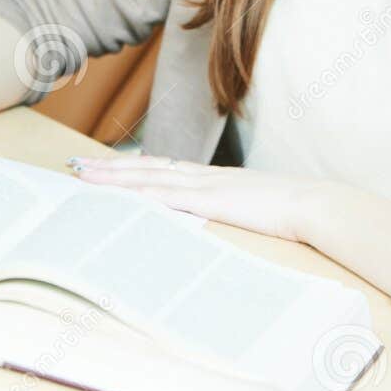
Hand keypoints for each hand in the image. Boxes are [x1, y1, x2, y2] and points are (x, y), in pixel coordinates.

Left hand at [67, 154, 325, 241]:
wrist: (315, 205)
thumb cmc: (293, 212)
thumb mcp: (256, 211)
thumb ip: (235, 213)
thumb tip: (224, 222)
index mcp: (215, 179)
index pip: (164, 169)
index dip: (133, 168)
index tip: (106, 168)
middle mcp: (204, 176)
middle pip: (146, 168)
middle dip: (109, 169)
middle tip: (75, 167)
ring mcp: (205, 186)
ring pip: (146, 177)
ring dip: (111, 177)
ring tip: (80, 175)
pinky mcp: (208, 199)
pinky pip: (163, 195)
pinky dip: (135, 193)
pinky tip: (115, 196)